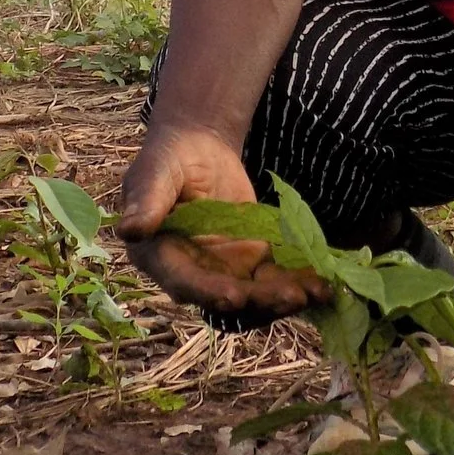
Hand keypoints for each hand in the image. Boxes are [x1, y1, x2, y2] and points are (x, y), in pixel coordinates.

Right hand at [117, 125, 328, 324]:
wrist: (198, 151)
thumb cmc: (168, 158)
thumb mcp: (156, 172)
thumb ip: (147, 200)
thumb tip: (128, 230)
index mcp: (159, 257)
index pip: (182, 281)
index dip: (206, 291)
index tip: (233, 294)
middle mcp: (191, 275)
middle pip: (224, 299)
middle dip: (258, 302)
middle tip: (290, 296)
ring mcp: (223, 273)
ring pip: (254, 299)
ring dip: (284, 300)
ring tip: (316, 292)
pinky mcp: (251, 265)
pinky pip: (275, 281)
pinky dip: (300, 284)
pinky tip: (325, 284)